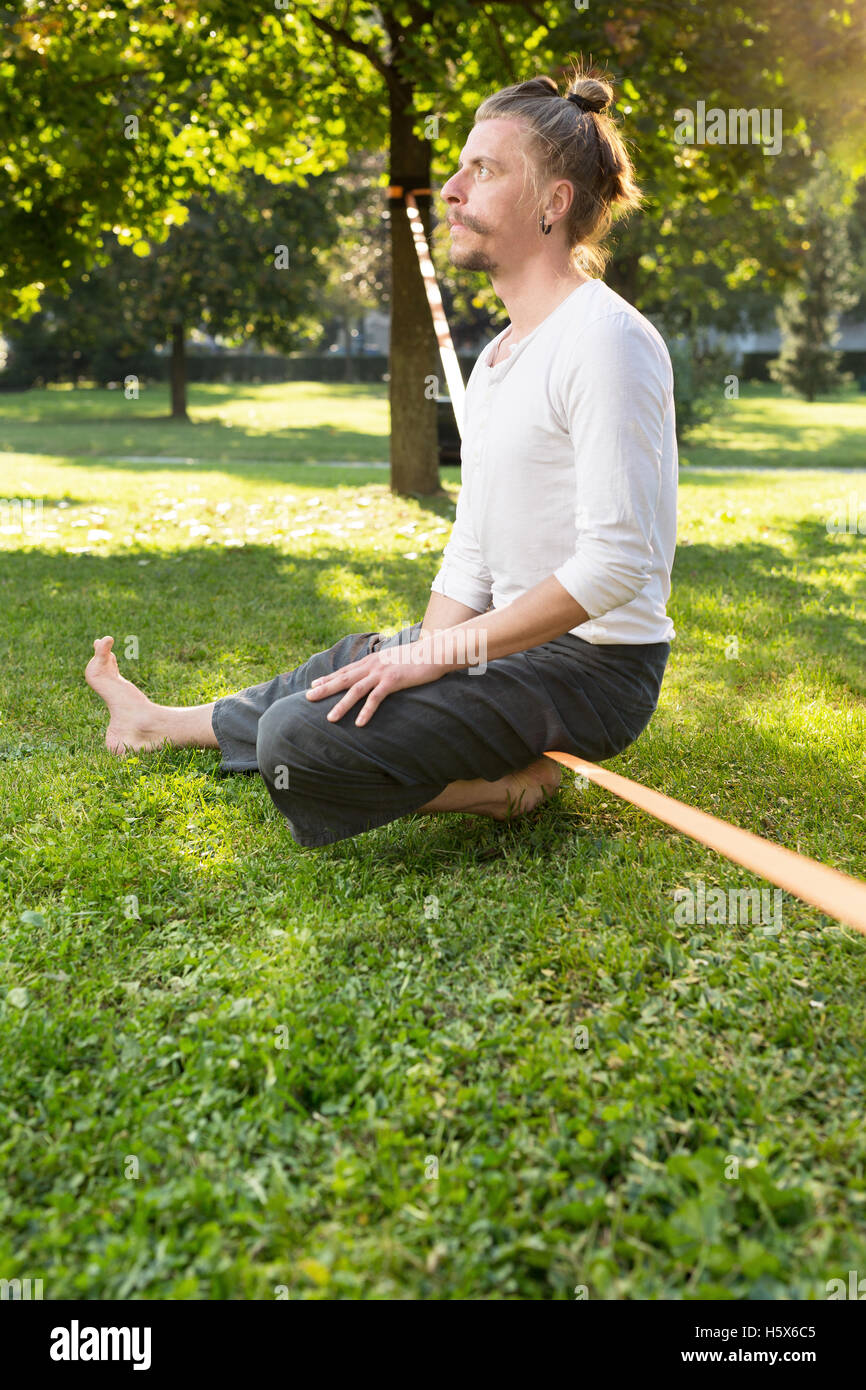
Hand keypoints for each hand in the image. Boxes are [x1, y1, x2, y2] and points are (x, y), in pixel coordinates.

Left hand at [304, 634, 448, 726]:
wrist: (436, 652)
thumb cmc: (418, 658)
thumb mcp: (395, 659)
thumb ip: (383, 666)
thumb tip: (376, 674)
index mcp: (372, 660)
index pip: (346, 670)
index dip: (329, 677)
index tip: (314, 683)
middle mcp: (373, 665)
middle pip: (343, 678)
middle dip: (325, 688)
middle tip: (308, 698)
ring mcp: (382, 672)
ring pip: (356, 690)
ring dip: (341, 705)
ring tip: (330, 718)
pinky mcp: (393, 680)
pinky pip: (376, 698)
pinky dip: (367, 711)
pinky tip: (360, 723)